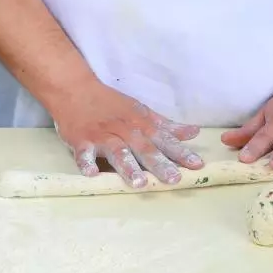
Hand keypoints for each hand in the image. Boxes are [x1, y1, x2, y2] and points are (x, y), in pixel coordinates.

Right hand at [51, 81, 203, 186]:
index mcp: (141, 124)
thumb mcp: (141, 112)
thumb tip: (193, 133)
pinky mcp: (81, 140)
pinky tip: (92, 174)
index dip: (181, 152)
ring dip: (128, 167)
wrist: (76, 89)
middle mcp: (124, 130)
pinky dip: (87, 163)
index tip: (197, 165)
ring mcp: (102, 135)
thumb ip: (166, 126)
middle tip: (174, 179)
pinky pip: (84, 154)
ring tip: (140, 183)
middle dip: (160, 164)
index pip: (165, 140)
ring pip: (117, 152)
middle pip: (144, 148)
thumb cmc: (111, 104)